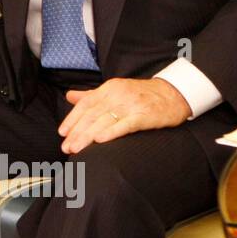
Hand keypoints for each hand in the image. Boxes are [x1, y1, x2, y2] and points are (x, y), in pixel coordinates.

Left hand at [58, 78, 191, 154]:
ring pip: (104, 121)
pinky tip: (100, 140)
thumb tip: (69, 96)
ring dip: (88, 136)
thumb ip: (91, 95)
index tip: (62, 133)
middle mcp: (117, 95)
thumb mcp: (115, 90)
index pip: (85, 104)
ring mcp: (131, 105)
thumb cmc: (141, 94)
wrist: (174, 93)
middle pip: (92, 114)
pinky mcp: (144, 115)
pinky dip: (111, 132)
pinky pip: (125, 124)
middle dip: (77, 132)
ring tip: (76, 149)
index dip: (72, 119)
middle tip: (66, 147)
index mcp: (109, 88)